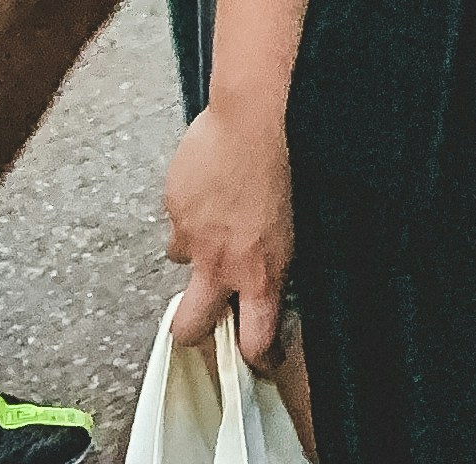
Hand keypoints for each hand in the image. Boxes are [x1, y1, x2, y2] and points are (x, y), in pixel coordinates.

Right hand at [166, 101, 296, 368]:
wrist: (256, 117)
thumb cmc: (292, 159)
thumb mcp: (302, 221)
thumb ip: (282, 256)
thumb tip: (281, 271)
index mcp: (261, 272)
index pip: (254, 341)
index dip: (258, 358)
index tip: (262, 358)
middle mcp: (221, 264)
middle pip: (190, 328)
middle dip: (194, 331)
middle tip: (208, 318)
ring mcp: (192, 237)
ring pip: (181, 263)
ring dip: (196, 252)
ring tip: (218, 221)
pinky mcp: (174, 207)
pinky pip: (178, 220)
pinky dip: (191, 211)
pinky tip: (212, 186)